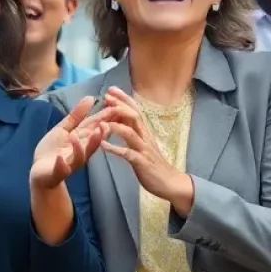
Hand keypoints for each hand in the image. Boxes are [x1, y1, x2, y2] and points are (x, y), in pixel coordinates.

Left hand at [30, 97, 104, 189]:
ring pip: (79, 156)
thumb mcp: (64, 129)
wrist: (40, 173)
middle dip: (99, 134)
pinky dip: (62, 165)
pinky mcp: (57, 172)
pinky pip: (61, 170)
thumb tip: (90, 97)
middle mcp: (79, 151)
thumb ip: (76, 116)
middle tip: (107, 124)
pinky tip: (60, 158)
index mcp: (81, 139)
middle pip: (92, 142)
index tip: (117, 108)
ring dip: (81, 148)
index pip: (95, 127)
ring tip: (78, 137)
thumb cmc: (54, 149)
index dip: (105, 118)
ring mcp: (69, 162)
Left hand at [91, 87, 193, 211]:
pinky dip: (115, 149)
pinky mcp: (141, 162)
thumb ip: (132, 129)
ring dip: (115, 126)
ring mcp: (143, 149)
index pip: (134, 110)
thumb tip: (120, 115)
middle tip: (106, 97)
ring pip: (130, 133)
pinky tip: (102, 146)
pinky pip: (127, 154)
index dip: (124, 98)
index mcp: (143, 131)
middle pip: (133, 116)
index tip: (111, 89)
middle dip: (119, 105)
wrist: (169, 182)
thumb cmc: (152, 162)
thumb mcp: (142, 142)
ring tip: (101, 121)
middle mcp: (144, 136)